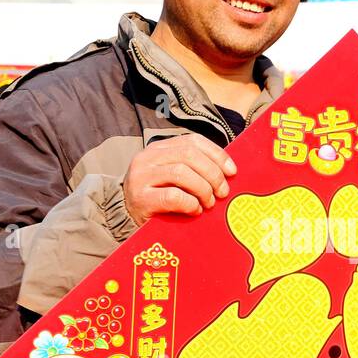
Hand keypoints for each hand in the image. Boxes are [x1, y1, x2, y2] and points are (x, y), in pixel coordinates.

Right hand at [122, 134, 236, 225]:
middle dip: (212, 174)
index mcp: (159, 148)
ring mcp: (142, 176)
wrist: (125, 216)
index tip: (232, 171)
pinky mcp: (141, 198)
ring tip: (209, 203)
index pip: (193, 141)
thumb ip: (193, 169)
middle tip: (222, 192)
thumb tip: (228, 171)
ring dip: (203, 189)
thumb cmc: (157, 198)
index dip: (217, 154)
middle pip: (189, 155)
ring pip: (182, 173)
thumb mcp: (173, 177)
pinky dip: (190, 203)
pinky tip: (194, 210)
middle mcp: (148, 157)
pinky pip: (173, 196)